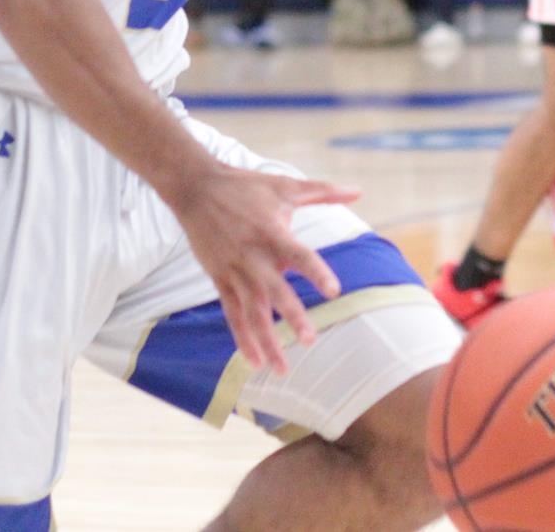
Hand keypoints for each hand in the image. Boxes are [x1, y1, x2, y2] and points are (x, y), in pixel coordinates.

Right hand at [166, 164, 361, 373]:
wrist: (195, 188)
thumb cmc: (245, 186)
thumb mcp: (285, 185)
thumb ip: (323, 192)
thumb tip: (359, 192)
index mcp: (272, 232)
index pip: (299, 255)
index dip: (316, 272)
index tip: (334, 291)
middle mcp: (253, 256)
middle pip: (274, 291)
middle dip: (291, 316)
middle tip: (310, 340)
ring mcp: (234, 270)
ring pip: (251, 312)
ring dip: (266, 340)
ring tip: (283, 369)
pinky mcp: (219, 279)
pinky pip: (232, 314)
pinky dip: (241, 338)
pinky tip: (254, 361)